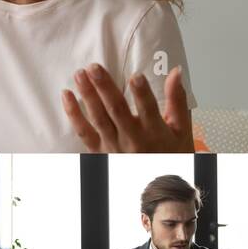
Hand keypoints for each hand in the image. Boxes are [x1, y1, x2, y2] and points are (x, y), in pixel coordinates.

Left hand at [62, 64, 192, 152]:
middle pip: (117, 110)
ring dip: (88, 95)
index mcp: (154, 131)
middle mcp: (132, 139)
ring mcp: (113, 145)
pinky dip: (73, 114)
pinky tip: (66, 95)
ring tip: (80, 74)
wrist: (157, 181)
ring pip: (98, 118)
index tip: (136, 76)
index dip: (142, 94)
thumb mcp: (181, 129)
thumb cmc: (169, 152)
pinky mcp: (99, 151)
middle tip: (94, 68)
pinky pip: (83, 132)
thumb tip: (175, 72)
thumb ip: (176, 99)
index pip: (148, 110)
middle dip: (105, 88)